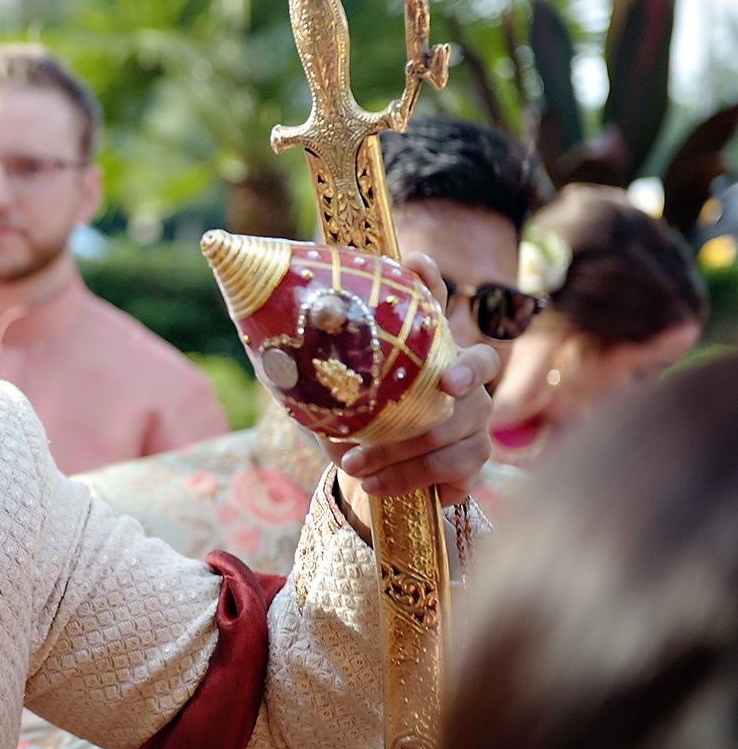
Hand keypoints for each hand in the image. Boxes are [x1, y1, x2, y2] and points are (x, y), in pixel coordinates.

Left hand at [321, 252, 500, 535]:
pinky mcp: (474, 459)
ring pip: (452, 430)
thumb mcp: (330, 395)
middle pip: (478, 365)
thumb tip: (270, 345)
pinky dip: (407, 479)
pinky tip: (375, 487)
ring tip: (352, 467)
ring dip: (400, 452)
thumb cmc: (352, 423)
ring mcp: (475, 418)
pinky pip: (454, 470)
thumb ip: (316, 370)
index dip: (430, 283)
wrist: (370, 475)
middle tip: (444, 383)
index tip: (416, 261)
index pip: (435, 303)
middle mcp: (459, 376)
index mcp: (423, 349)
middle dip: (464, 372)